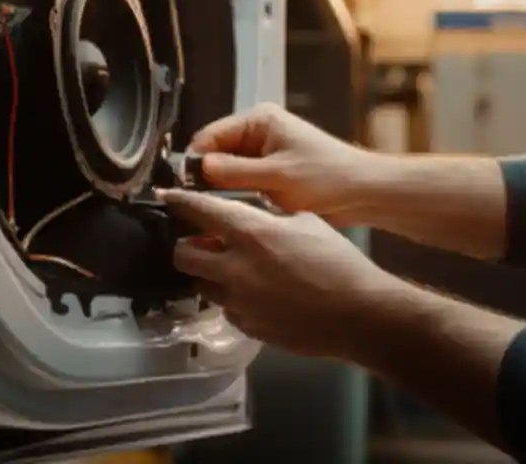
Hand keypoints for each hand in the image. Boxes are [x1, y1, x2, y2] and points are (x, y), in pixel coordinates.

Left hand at [162, 188, 397, 361]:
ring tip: (231, 270)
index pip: (198, 211)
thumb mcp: (305, 222)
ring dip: (209, 275)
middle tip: (202, 242)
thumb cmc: (338, 261)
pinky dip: (233, 300)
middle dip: (186, 246)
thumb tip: (252, 217)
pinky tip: (255, 296)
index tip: (167, 198)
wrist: (358, 314)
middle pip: (183, 255)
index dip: (179, 202)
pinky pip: (227, 309)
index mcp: (250, 233)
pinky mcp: (247, 327)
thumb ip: (270, 218)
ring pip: (201, 286)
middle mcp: (234, 268)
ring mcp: (238, 302)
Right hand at [189, 103, 370, 222]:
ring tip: (213, 208)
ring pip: (226, 170)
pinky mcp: (269, 172)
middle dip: (206, 175)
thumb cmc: (327, 178)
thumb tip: (198, 168)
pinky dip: (236, 194)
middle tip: (195, 203)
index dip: (194, 160)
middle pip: (215, 152)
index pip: (211, 135)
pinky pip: (241, 181)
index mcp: (258, 120)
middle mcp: (257, 131)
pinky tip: (232, 210)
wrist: (363, 193)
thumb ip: (234, 172)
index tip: (182, 186)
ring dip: (222, 187)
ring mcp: (263, 152)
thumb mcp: (277, 176)